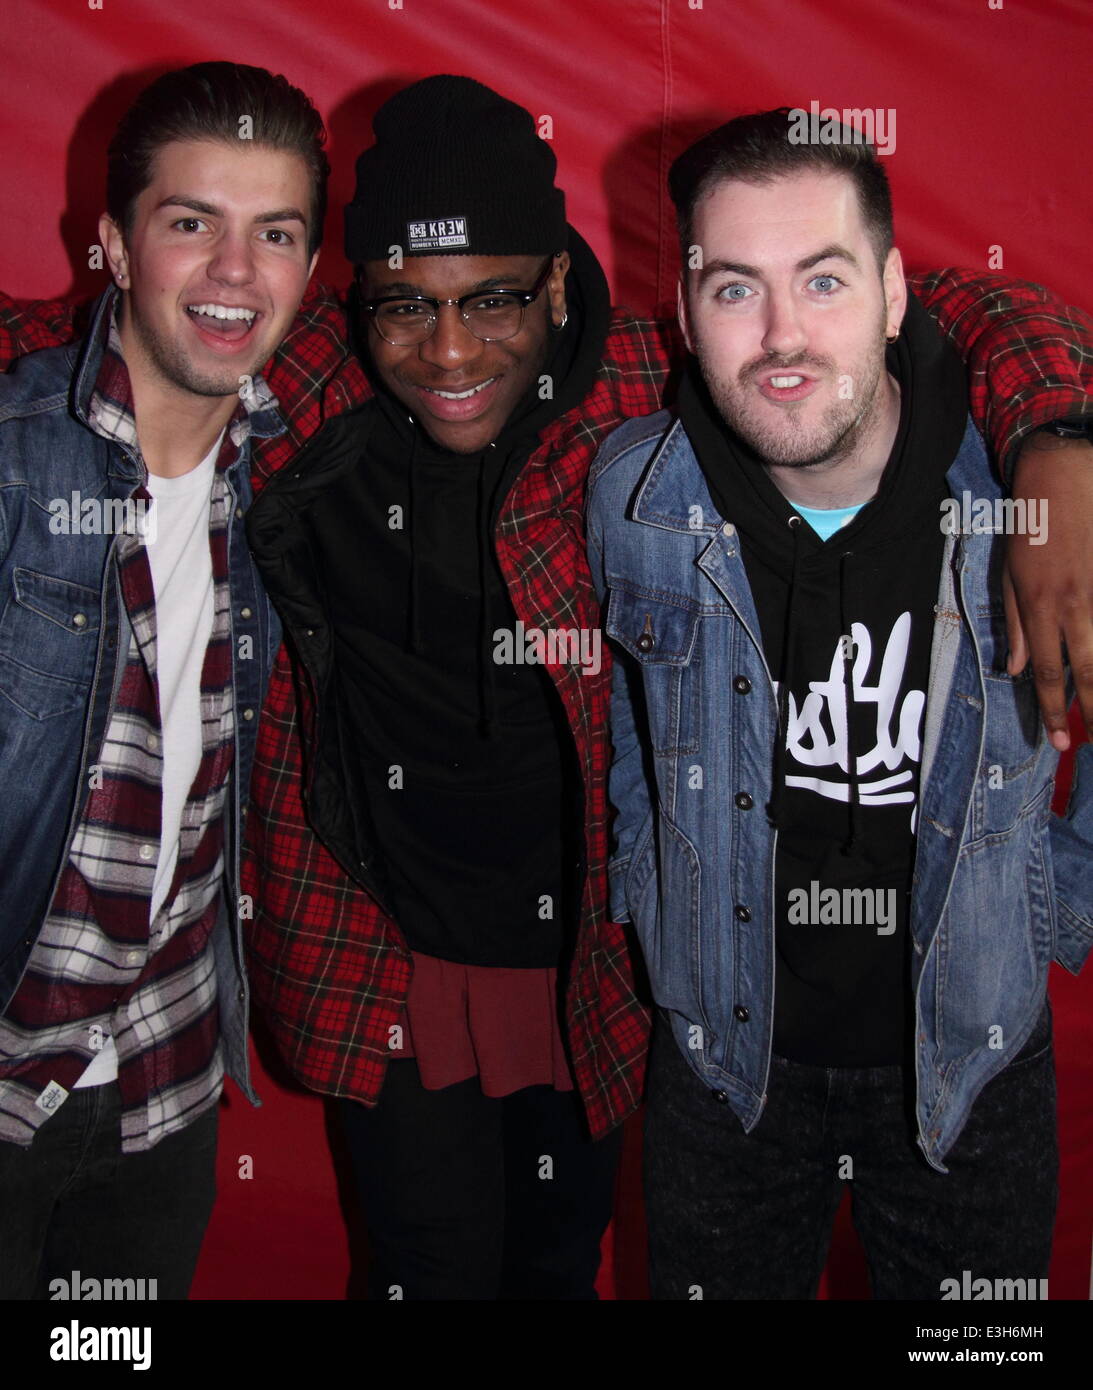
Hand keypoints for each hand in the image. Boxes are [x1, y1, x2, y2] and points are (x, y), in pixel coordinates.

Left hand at [1003, 432, 1092, 750]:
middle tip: (1092, 741)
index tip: (1060, 741)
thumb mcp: (1010, 575)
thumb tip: (1020, 670)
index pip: (1050, 671)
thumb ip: (1018, 626)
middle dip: (1092, 710)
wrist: (1064, 475)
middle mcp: (1076, 604)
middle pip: (1088, 670)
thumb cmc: (1030, 525)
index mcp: (1041, 606)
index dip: (1053, 710)